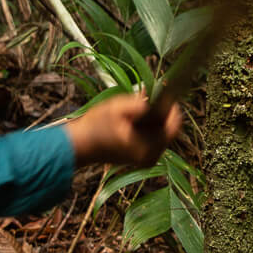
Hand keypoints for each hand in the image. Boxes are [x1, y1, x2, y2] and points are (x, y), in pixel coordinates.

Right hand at [66, 91, 181, 167]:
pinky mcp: (141, 158)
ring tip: (136, 108)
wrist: (78, 146)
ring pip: (161, 133)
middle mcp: (150, 157)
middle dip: (160, 112)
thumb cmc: (94, 127)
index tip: (165, 93)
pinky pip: (153, 138)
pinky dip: (148, 127)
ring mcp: (146, 159)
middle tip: (147, 97)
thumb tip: (154, 101)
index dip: (172, 108)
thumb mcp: (115, 108)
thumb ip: (138, 104)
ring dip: (153, 119)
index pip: (174, 126)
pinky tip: (133, 118)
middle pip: (168, 129)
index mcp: (147, 148)